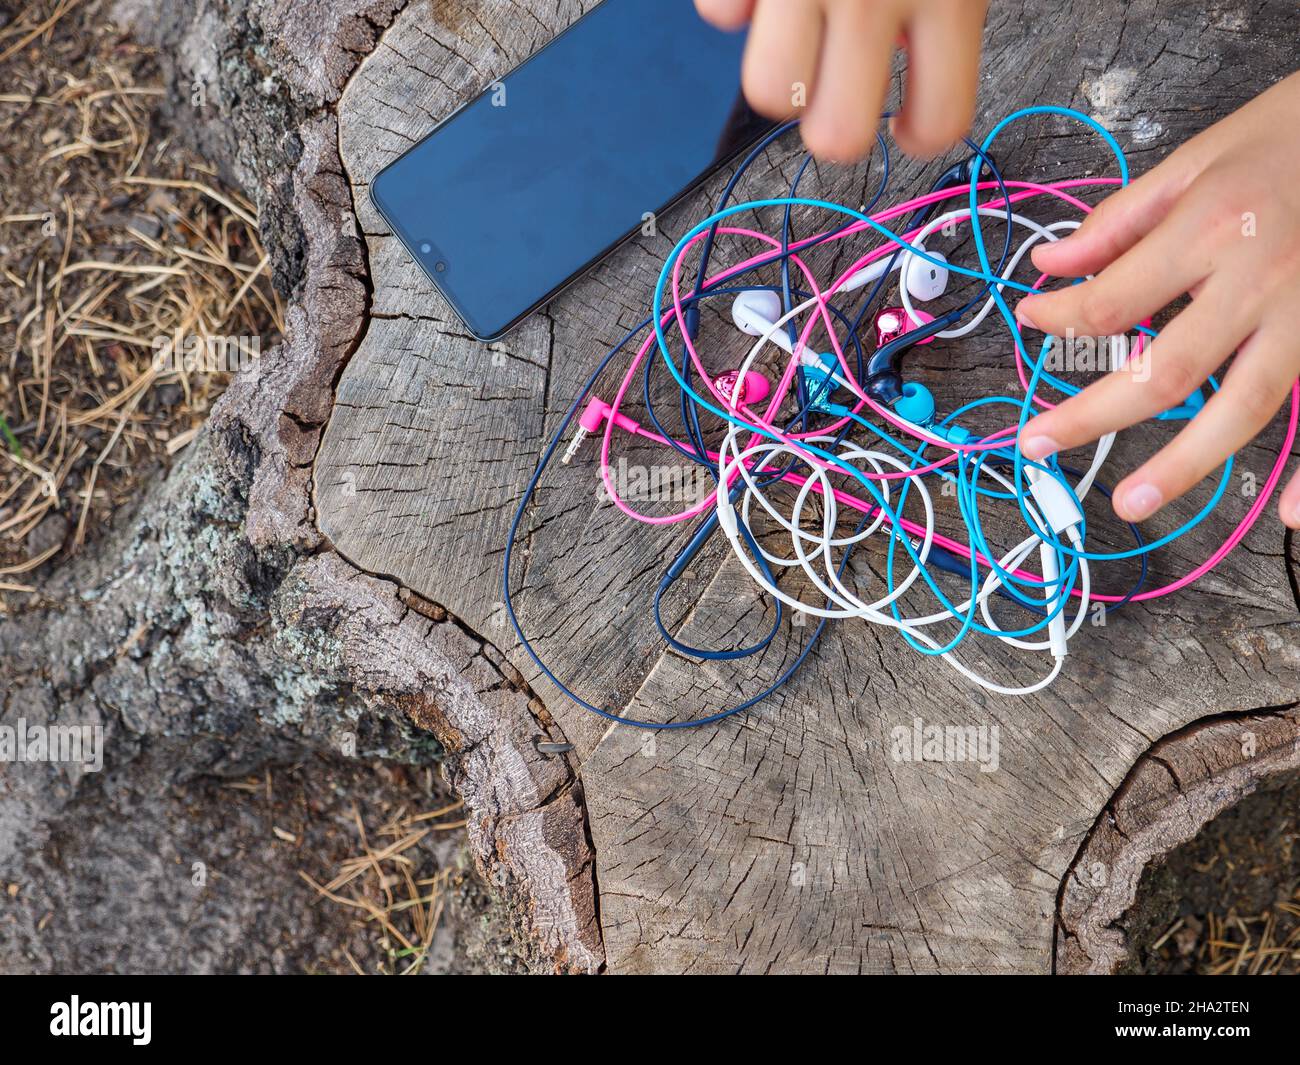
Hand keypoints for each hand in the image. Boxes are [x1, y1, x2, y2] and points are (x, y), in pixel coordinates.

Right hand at [695, 0, 988, 159]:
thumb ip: (941, 13)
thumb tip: (914, 86)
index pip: (938, 121)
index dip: (921, 135)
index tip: (908, 125)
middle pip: (835, 135)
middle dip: (834, 123)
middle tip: (841, 90)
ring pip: (768, 91)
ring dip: (782, 73)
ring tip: (800, 37)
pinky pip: (721, 14)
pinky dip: (739, 6)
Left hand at [1015, 72, 1299, 527]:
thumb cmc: (1293, 131)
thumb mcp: (1198, 156)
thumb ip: (1120, 220)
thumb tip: (1047, 265)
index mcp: (1213, 229)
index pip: (1111, 304)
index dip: (1058, 320)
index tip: (1033, 322)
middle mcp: (1261, 280)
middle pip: (1165, 373)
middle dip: (1093, 418)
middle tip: (1036, 445)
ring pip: (1244, 407)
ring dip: (1184, 464)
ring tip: (1128, 500)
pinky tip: (1288, 514)